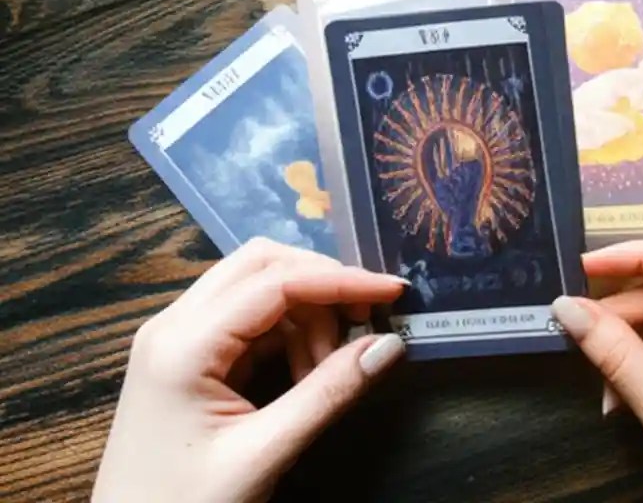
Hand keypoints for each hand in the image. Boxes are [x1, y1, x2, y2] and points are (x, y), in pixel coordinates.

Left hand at [93, 239, 407, 502]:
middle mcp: (172, 325)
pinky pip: (248, 319)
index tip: (394, 292)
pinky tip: (307, 373)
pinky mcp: (186, 357)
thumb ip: (328, 394)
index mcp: (182, 344)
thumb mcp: (264, 453)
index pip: (275, 281)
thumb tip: (390, 344)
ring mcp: (176, 339)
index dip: (341, 280)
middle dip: (322, 285)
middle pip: (260, 264)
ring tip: (327, 371)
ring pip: (256, 287)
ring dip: (307, 314)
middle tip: (366, 322)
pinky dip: (289, 333)